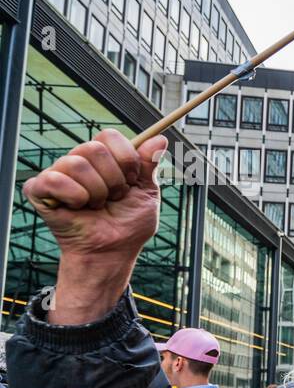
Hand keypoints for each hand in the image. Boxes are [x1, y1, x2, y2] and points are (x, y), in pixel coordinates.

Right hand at [22, 130, 168, 323]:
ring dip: (96, 192)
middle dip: (113, 180)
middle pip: (94, 148)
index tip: (131, 180)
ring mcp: (58, 174)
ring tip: (96, 206)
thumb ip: (149, 164)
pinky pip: (54, 180)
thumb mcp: (146, 192)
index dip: (126, 159)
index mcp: (103, 159)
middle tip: (113, 198)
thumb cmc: (128, 224)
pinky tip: (77, 208)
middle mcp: (79, 161)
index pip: (109, 136)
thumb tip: (160, 137)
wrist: (113, 251)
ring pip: (77, 164)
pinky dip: (74, 197)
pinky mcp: (39, 190)